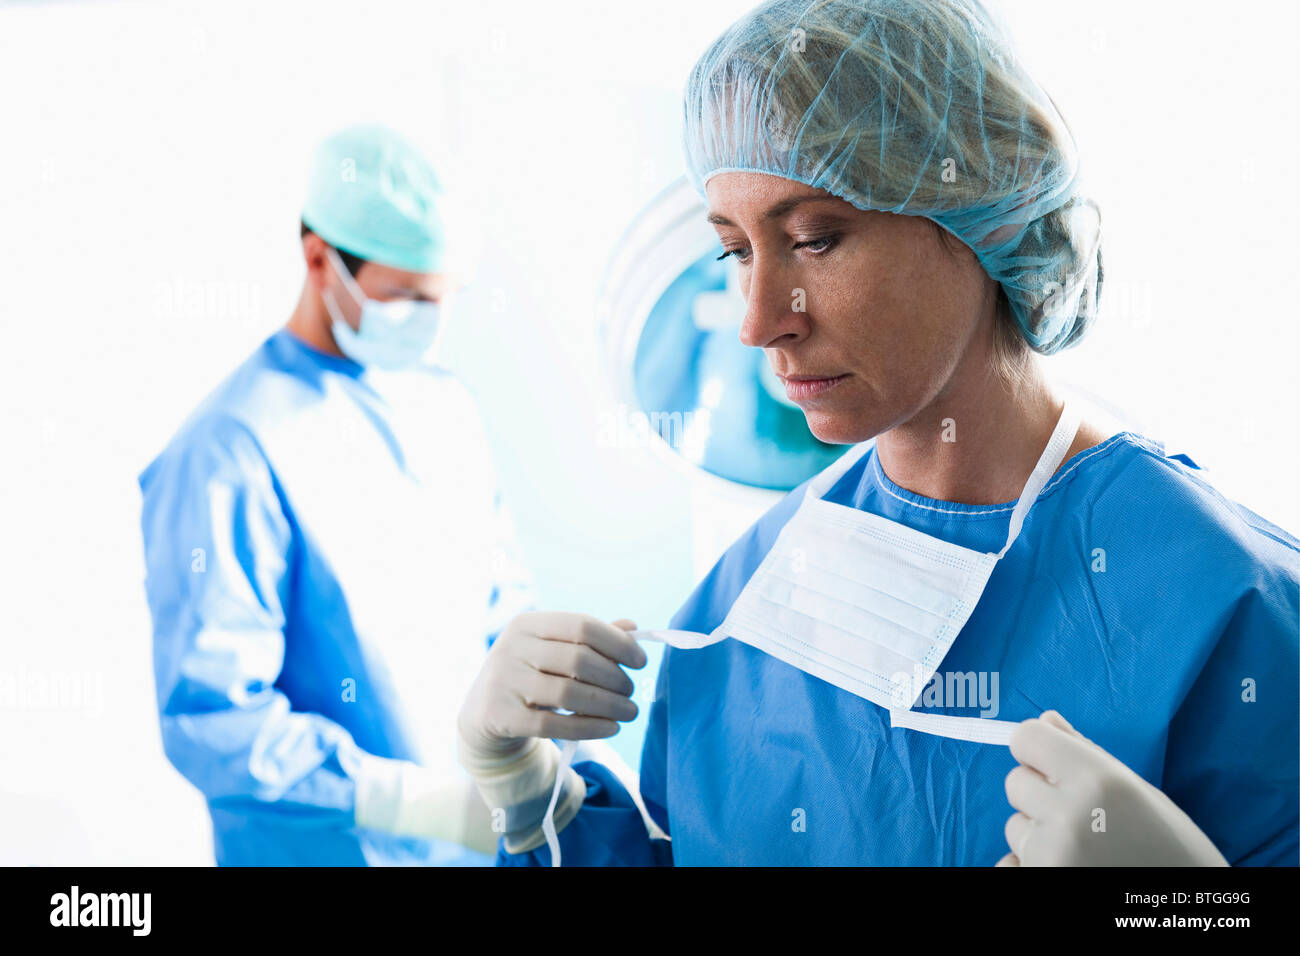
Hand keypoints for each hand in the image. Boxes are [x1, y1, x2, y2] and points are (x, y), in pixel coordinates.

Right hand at [457, 612, 645, 759]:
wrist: (482, 714)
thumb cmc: (530, 675)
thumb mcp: (553, 651)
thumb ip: (590, 639)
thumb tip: (633, 628)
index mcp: (527, 624)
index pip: (582, 625)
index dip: (618, 643)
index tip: (641, 662)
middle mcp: (511, 647)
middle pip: (578, 660)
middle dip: (615, 678)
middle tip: (631, 692)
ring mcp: (503, 682)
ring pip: (568, 694)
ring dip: (609, 705)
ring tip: (630, 712)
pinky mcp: (500, 716)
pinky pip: (553, 725)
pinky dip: (589, 727)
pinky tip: (611, 728)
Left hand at [997, 710, 1227, 866]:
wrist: (1192, 908)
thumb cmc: (1173, 848)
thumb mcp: (1140, 793)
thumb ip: (1087, 754)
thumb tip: (1046, 720)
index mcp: (1098, 780)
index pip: (1026, 738)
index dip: (1036, 749)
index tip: (1050, 764)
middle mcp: (1070, 814)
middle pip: (1016, 782)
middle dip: (1040, 794)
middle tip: (1082, 816)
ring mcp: (1053, 853)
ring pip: (1015, 825)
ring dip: (1039, 833)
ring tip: (1087, 848)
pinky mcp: (1043, 881)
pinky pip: (1010, 861)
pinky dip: (1029, 864)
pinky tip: (1071, 867)